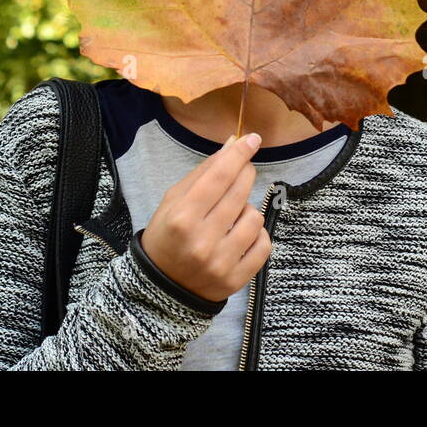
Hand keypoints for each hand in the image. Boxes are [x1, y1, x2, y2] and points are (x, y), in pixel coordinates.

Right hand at [139, 132, 271, 302]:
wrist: (162, 287)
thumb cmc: (168, 234)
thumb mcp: (174, 200)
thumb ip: (205, 172)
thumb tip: (233, 144)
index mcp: (182, 217)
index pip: (219, 176)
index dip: (239, 154)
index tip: (252, 140)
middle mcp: (202, 241)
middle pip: (239, 193)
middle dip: (246, 174)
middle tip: (243, 171)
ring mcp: (220, 263)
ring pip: (254, 218)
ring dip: (247, 209)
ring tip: (232, 215)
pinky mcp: (235, 280)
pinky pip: (264, 245)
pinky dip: (256, 235)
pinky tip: (241, 235)